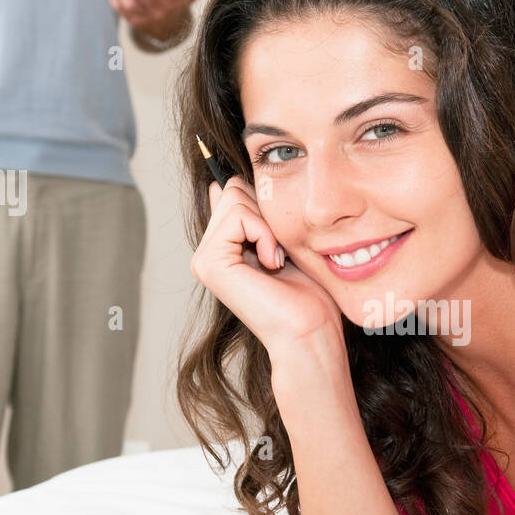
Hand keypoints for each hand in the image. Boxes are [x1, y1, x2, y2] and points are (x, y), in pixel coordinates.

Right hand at [190, 175, 342, 361]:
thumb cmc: (308, 294)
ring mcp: (204, 260)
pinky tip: (272, 264)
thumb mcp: (280, 240)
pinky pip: (238, 216)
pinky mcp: (209, 263)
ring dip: (268, 226)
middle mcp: (207, 254)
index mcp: (221, 248)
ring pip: (235, 198)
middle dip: (267, 214)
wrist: (310, 329)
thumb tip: (222, 184)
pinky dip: (265, 234)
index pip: (232, 193)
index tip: (279, 241)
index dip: (263, 207)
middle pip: (233, 190)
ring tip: (277, 260)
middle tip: (280, 254)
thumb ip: (251, 216)